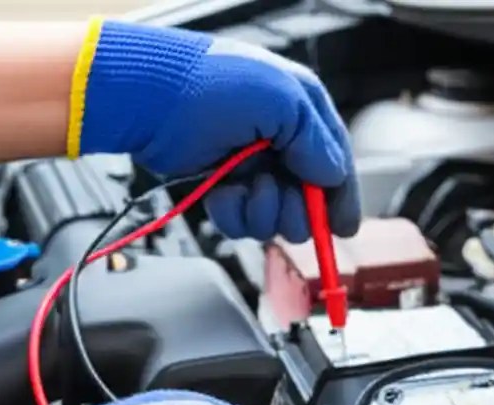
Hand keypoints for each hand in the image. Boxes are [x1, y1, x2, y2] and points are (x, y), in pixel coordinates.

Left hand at [71, 19, 360, 242]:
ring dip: (263, 212)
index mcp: (302, 113)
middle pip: (309, 200)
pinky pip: (242, 222)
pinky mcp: (223, 188)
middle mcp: (281, 142)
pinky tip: (222, 195)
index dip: (341, 198)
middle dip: (296, 209)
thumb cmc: (214, 86)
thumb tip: (333, 178)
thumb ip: (317, 142)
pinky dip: (233, 216)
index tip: (343, 229)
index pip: (336, 163)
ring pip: (276, 218)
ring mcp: (251, 167)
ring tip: (245, 189)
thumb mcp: (282, 101)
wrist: (150, 99)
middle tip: (276, 196)